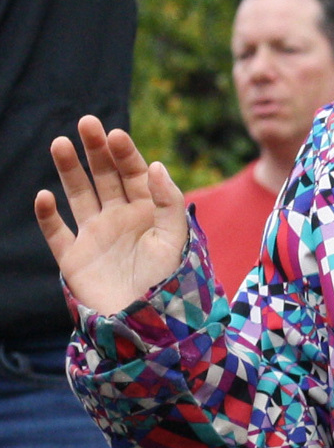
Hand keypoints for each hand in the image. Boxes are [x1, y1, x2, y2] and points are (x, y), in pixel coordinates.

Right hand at [34, 118, 189, 315]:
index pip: (135, 173)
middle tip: (86, 122)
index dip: (125, 153)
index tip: (115, 134)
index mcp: (149, 212)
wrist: (149, 325)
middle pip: (105, 176)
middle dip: (96, 150)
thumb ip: (168, 202)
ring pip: (79, 195)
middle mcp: (121, 218)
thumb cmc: (170, 283)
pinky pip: (56, 232)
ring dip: (69, 170)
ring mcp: (96, 236)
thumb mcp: (176, 239)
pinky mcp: (75, 258)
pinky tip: (44, 196)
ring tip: (60, 143)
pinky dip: (48, 215)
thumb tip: (154, 164)